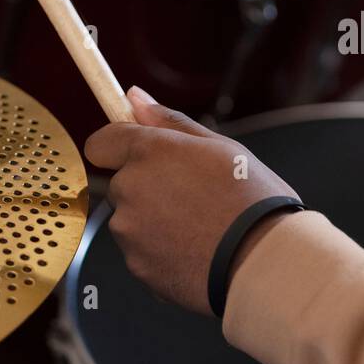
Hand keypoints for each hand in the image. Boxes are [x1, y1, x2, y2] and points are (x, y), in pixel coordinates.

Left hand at [85, 87, 298, 314]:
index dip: (117, 147)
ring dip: (155, 222)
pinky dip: (162, 251)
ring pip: (132, 220)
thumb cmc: (251, 200)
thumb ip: (170, 121)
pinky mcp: (137, 266)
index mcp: (149, 152)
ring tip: (201, 227)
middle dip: (148, 188)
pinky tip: (197, 251)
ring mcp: (130, 231)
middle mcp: (130, 189)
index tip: (137, 154)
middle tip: (194, 197)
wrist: (262, 260)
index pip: (101, 142)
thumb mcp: (221, 146)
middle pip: (122, 184)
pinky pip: (142, 252)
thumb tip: (135, 97)